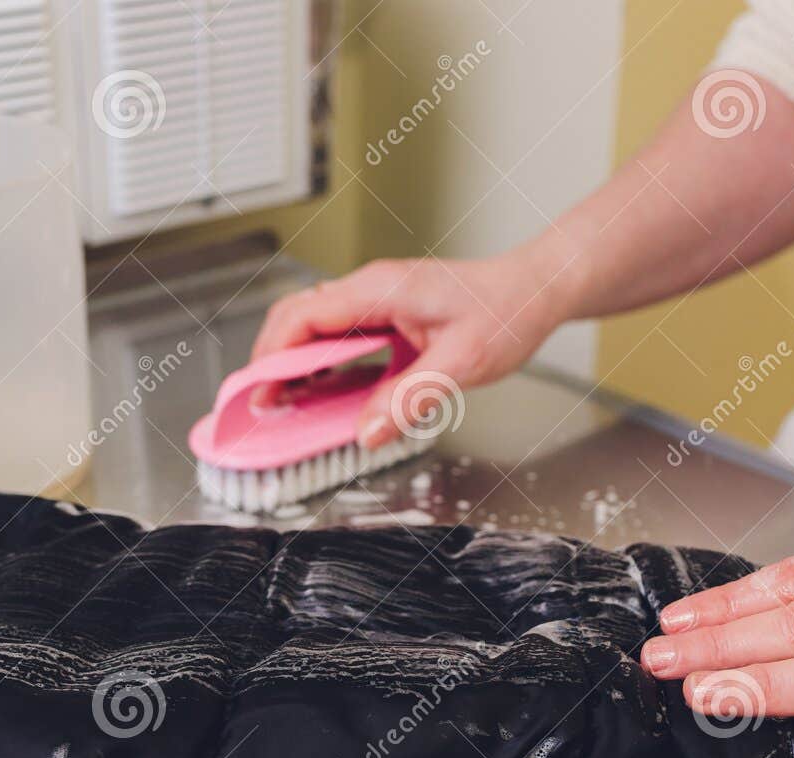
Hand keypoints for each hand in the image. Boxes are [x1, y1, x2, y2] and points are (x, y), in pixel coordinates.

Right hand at [250, 247, 577, 447]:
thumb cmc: (507, 312)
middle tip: (264, 407)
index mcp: (381, 290)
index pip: (303, 316)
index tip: (260, 394)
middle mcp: (371, 289)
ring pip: (312, 327)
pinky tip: (322, 393)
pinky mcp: (384, 314)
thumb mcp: (463, 362)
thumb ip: (412, 397)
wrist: (534, 290)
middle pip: (296, 318)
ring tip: (285, 405)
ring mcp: (375, 300)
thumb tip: (369, 432)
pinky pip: (337, 336)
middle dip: (271, 362)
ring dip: (293, 364)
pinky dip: (319, 364)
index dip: (273, 357)